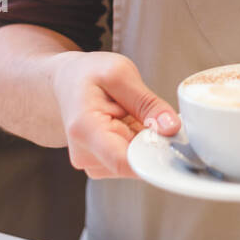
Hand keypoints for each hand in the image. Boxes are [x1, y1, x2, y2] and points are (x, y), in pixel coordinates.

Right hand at [50, 51, 180, 178]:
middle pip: (135, 163)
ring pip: (136, 164)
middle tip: (152, 114)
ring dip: (146, 143)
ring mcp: (92, 164)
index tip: (173, 139)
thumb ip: (148, 103)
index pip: (124, 161)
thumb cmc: (88, 74)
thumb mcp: (120, 73)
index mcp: (85, 129)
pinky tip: (129, 126)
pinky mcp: (101, 166)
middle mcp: (85, 155)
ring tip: (133, 116)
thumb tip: (171, 128)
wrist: (66, 82)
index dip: (155, 155)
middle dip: (154, 142)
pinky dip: (139, 144)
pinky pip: (132, 161)